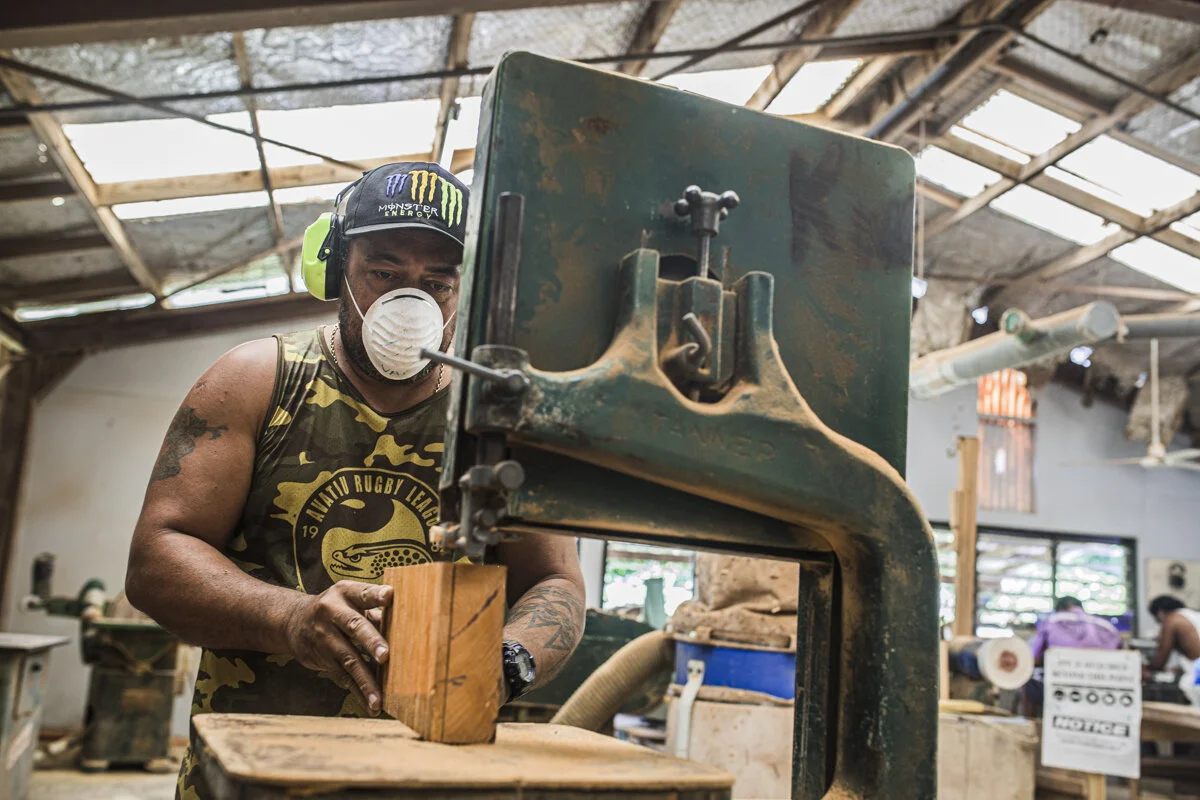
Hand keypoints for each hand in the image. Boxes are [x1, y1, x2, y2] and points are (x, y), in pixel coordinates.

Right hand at [283, 581, 392, 715]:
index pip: (362, 593)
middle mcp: (332, 613)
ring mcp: (324, 637)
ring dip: (365, 681)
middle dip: (371, 642)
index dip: (376, 595)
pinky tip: (370, 705)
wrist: (293, 621)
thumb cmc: (336, 608)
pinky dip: (358, 692)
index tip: (390, 595)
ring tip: (378, 700)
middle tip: (385, 656)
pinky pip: (342, 677)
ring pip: (348, 659)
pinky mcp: (322, 659)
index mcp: (345, 593)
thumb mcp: (351, 600)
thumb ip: (375, 611)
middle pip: (354, 627)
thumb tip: (407, 624)